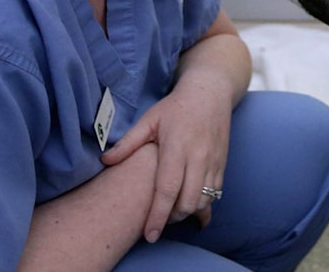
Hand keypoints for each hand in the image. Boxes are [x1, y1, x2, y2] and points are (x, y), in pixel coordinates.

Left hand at [101, 73, 233, 242]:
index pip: (167, 189)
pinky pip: (215, 195)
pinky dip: (202, 205)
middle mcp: (198, 157)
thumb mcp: (149, 119)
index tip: (148, 234)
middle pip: (187, 202)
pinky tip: (188, 205)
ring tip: (170, 210)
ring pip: (203, 202)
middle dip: (171, 219)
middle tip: (156, 219)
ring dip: (186, 213)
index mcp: (176, 147)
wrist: (211, 93)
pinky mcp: (222, 166)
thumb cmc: (176, 107)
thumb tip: (105, 160)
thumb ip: (128, 142)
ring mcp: (213, 162)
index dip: (157, 215)